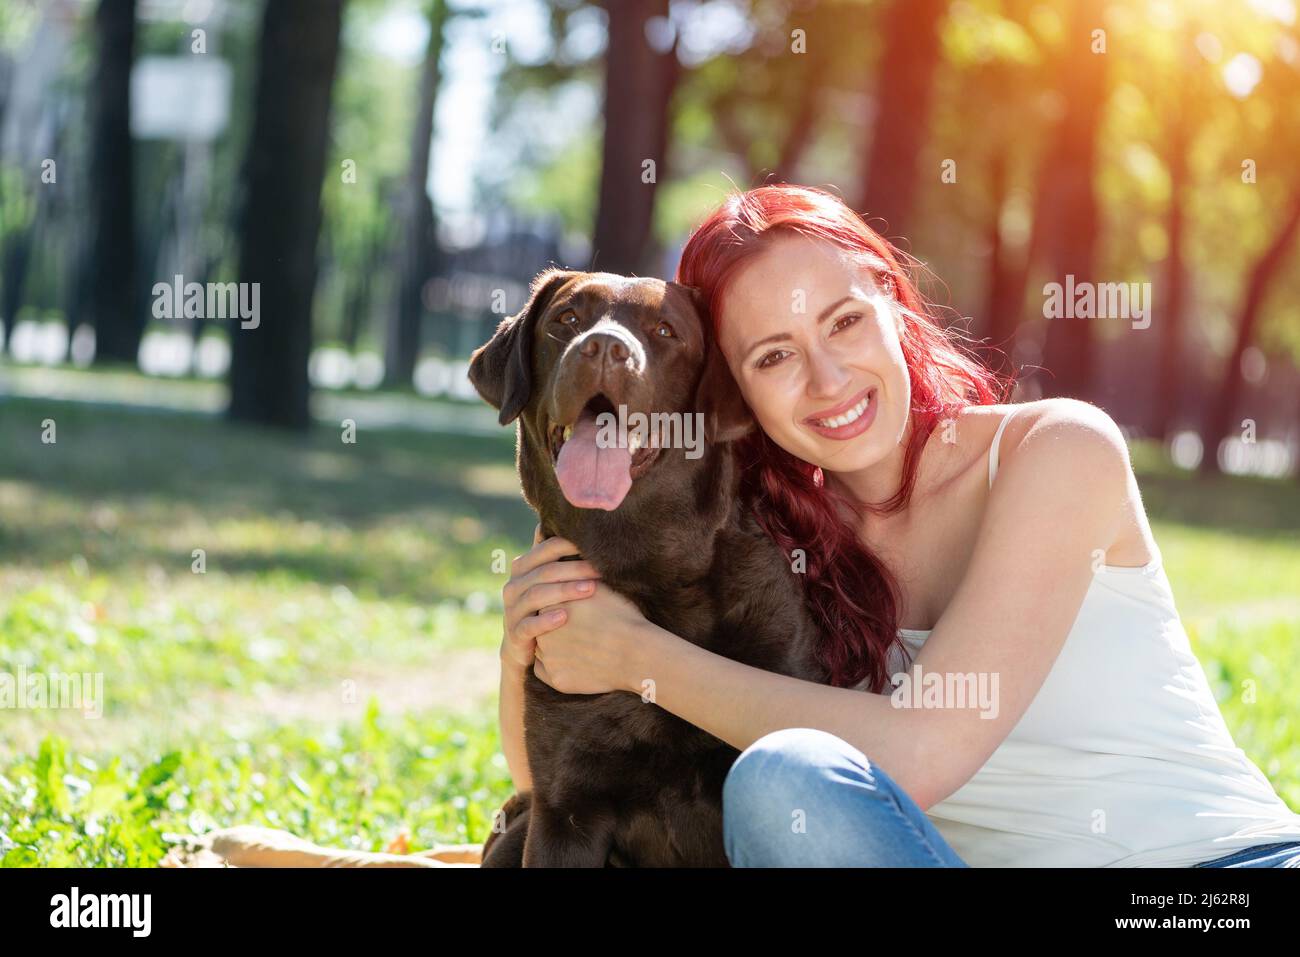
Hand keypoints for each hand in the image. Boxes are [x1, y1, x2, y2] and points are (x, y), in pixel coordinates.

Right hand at [500, 525, 600, 673]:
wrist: (523, 646)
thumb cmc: (543, 606)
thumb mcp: (547, 581)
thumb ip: (552, 556)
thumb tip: (562, 523)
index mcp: (522, 569)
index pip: (545, 549)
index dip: (569, 545)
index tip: (596, 547)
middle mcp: (513, 586)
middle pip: (544, 571)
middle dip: (574, 568)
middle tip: (601, 569)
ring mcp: (512, 610)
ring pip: (537, 595)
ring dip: (566, 591)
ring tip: (590, 590)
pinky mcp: (515, 634)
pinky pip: (529, 625)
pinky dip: (546, 620)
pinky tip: (565, 617)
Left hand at [533, 580, 650, 695]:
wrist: (637, 653)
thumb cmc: (624, 617)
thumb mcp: (600, 587)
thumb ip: (577, 577)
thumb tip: (571, 567)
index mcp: (550, 604)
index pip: (546, 605)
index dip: (563, 609)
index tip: (580, 614)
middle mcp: (542, 630)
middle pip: (542, 628)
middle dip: (556, 629)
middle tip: (582, 631)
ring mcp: (547, 657)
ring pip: (543, 650)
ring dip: (555, 648)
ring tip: (583, 646)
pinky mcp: (556, 679)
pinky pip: (548, 672)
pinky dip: (559, 667)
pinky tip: (579, 662)